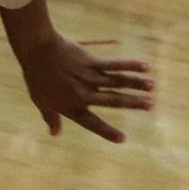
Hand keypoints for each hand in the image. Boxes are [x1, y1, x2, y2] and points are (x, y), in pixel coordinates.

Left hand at [14, 34, 152, 142]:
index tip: (122, 139)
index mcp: (72, 106)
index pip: (92, 123)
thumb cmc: (36, 76)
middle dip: (134, 103)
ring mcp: (88, 77)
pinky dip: (129, 65)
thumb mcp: (40, 101)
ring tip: (152, 88)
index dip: (107, 132)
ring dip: (136, 84)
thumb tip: (55, 134)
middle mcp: (83, 94)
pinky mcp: (91, 62)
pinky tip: (144, 67)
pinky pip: (114, 64)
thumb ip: (50, 117)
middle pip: (113, 100)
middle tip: (151, 106)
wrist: (36, 50)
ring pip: (117, 82)